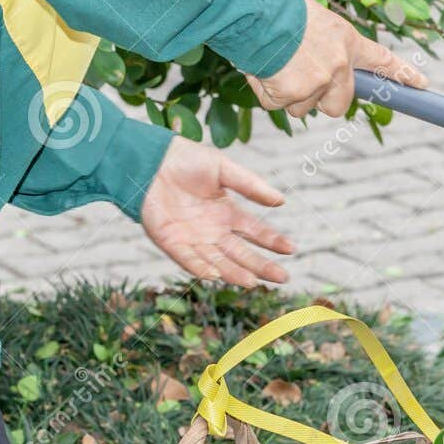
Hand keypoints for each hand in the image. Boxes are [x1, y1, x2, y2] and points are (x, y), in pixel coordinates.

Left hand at [141, 137, 293, 288]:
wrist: (151, 160)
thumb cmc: (187, 160)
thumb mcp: (224, 169)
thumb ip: (251, 185)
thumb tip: (281, 201)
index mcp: (228, 212)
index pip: (256, 232)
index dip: (273, 241)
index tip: (291, 249)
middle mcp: (214, 231)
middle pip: (242, 253)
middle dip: (262, 266)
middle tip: (282, 278)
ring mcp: (194, 239)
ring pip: (219, 261)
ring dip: (235, 273)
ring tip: (253, 282)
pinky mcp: (172, 243)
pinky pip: (188, 260)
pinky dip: (201, 268)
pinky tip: (216, 276)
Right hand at [249, 0, 426, 119]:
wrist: (258, 13)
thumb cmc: (280, 14)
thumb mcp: (315, 26)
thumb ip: (325, 52)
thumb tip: (315, 80)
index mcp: (346, 42)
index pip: (382, 61)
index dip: (403, 75)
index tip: (422, 85)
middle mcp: (339, 65)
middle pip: (338, 105)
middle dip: (320, 100)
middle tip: (299, 79)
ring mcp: (318, 82)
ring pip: (304, 108)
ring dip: (288, 94)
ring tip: (277, 66)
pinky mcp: (294, 95)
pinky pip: (279, 106)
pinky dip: (268, 93)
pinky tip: (265, 71)